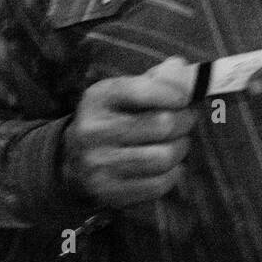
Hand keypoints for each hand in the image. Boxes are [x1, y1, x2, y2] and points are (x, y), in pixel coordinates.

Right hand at [61, 57, 196, 208]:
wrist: (73, 159)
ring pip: (163, 157)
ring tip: (179, 141)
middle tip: (188, 119)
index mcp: (99, 98)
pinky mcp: (109, 192)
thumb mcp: (125, 91)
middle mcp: (94, 131)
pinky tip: (169, 165)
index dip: (174, 92)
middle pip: (162, 125)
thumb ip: (157, 78)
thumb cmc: (113, 117)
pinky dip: (173, 173)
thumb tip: (182, 69)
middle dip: (185, 120)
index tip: (186, 98)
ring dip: (181, 147)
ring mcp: (99, 165)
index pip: (143, 91)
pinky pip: (158, 184)